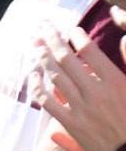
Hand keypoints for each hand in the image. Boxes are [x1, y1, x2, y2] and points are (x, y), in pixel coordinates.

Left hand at [36, 23, 125, 150]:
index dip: (78, 37)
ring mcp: (81, 108)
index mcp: (116, 82)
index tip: (72, 29)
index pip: (90, 51)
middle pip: (67, 59)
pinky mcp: (70, 123)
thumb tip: (124, 38)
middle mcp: (96, 92)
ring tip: (35, 43)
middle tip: (43, 27)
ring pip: (54, 76)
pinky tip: (33, 75)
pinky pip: (46, 101)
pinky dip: (37, 86)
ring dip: (41, 57)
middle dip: (52, 39)